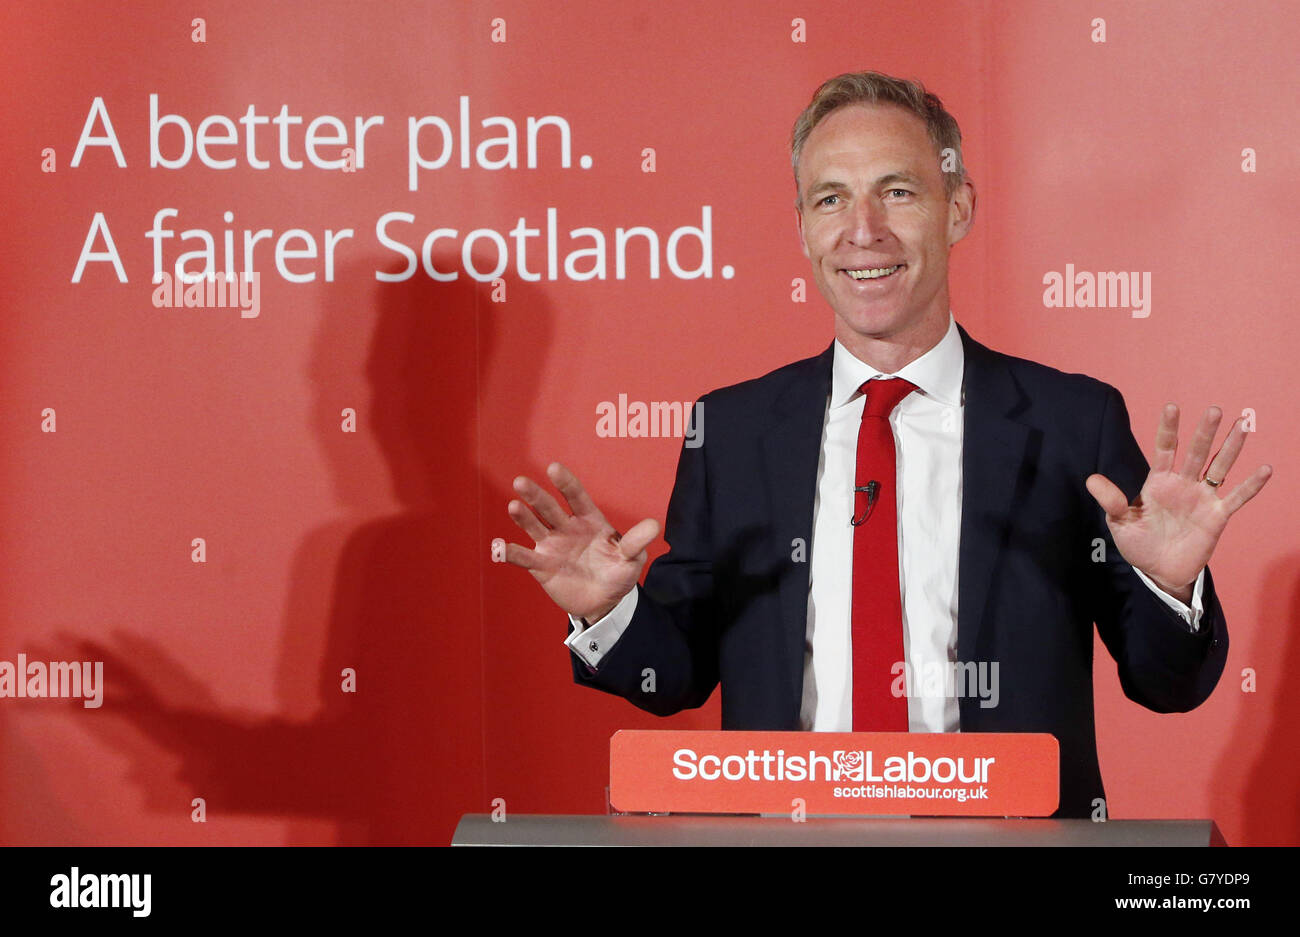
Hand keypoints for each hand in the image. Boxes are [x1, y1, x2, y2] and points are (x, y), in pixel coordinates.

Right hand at [504, 462, 659, 620]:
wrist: (603, 601)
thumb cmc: (618, 573)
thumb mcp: (631, 558)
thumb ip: (636, 542)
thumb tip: (654, 525)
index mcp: (588, 520)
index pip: (576, 497)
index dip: (565, 483)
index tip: (554, 468)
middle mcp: (566, 528)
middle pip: (549, 508)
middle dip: (536, 496)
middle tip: (521, 482)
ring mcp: (551, 545)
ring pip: (534, 527)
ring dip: (522, 517)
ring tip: (513, 506)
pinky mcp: (541, 566)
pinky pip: (524, 558)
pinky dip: (510, 554)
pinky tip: (497, 549)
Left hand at [1085, 404, 1271, 600]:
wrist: (1159, 571)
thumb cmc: (1139, 544)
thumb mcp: (1120, 523)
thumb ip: (1112, 501)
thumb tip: (1091, 479)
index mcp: (1158, 481)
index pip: (1165, 449)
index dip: (1168, 429)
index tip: (1172, 406)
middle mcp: (1183, 484)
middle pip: (1196, 453)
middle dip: (1204, 433)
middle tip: (1214, 410)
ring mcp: (1202, 498)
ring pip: (1219, 467)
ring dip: (1231, 448)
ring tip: (1243, 425)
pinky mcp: (1217, 516)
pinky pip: (1237, 498)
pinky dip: (1251, 485)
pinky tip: (1265, 469)